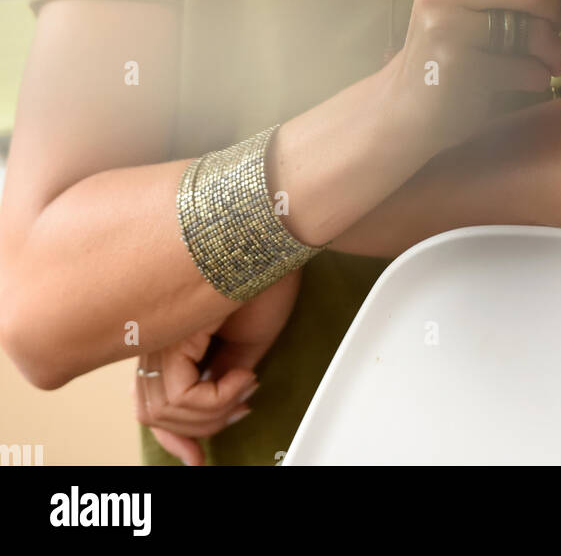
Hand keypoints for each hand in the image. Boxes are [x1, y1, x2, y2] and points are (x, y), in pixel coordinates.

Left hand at [132, 269, 302, 465]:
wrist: (273, 243)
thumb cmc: (264, 279)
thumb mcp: (245, 345)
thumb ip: (221, 380)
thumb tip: (215, 415)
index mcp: (168, 338)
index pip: (147, 402)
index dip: (171, 438)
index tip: (197, 458)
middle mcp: (156, 338)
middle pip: (152, 413)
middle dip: (199, 429)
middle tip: (240, 409)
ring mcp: (161, 335)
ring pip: (164, 410)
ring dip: (213, 414)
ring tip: (245, 385)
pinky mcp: (173, 334)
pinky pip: (181, 395)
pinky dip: (217, 399)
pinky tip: (242, 375)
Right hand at [389, 0, 560, 155]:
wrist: (410, 104)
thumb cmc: (457, 31)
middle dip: (556, 8)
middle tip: (553, 20)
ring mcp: (443, 27)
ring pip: (533, 30)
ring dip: (551, 49)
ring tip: (546, 55)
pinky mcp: (455, 70)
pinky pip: (527, 69)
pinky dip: (536, 77)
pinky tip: (522, 77)